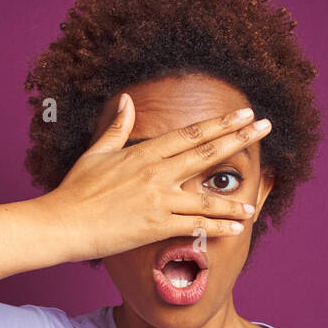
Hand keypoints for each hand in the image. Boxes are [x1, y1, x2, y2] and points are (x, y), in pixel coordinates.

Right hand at [34, 94, 271, 261]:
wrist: (62, 223)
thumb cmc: (76, 189)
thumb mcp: (96, 152)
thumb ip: (117, 127)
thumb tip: (128, 99)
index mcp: (144, 152)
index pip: (191, 133)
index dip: (220, 123)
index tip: (244, 114)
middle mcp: (157, 173)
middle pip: (207, 153)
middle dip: (239, 139)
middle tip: (265, 127)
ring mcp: (158, 200)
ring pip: (206, 198)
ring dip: (232, 200)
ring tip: (252, 202)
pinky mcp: (155, 227)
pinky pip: (193, 226)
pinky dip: (216, 227)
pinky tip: (235, 228)